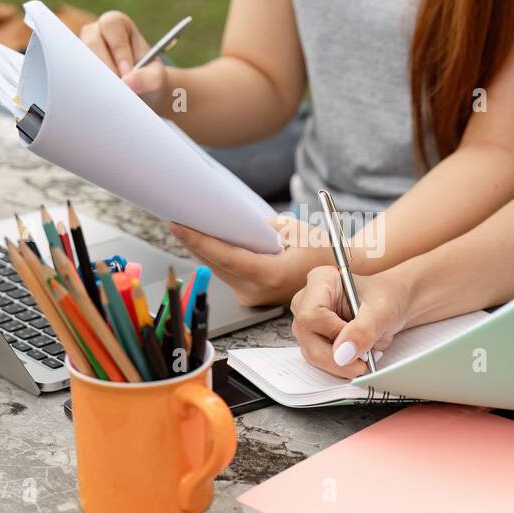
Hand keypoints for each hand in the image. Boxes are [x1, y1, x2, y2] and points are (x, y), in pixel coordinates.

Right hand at [79, 10, 169, 112]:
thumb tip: (128, 82)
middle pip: (92, 41)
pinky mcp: (76, 66)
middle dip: (105, 66)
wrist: (139, 92)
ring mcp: (83, 49)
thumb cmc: (147, 77)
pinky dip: (88, 86)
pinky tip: (100, 96)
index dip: (119, 49)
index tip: (127, 73)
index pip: (111, 26)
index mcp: (117, 24)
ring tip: (111, 93)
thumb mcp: (155, 78)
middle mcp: (95, 32)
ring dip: (96, 78)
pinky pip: (76, 74)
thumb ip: (147, 79)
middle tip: (118, 87)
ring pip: (81, 59)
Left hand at [168, 216, 331, 307]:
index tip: (178, 224)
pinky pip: (226, 273)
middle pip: (216, 263)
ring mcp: (252, 297)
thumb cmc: (322, 250)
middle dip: (194, 240)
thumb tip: (230, 224)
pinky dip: (215, 256)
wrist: (339, 275)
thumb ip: (259, 228)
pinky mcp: (251, 296)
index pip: (225, 256)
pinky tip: (201, 240)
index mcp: (269, 275)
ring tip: (183, 224)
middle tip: (174, 216)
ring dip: (201, 248)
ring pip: (218, 269)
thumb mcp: (294, 229)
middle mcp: (256, 291)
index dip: (198, 240)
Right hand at [289, 265, 411, 377]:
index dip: (334, 333)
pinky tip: (358, 357)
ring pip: (312, 353)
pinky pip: (319, 360)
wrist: (392, 305)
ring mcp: (306, 322)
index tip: (358, 343)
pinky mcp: (312, 339)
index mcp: (320, 281)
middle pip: (308, 338)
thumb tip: (342, 355)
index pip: (311, 315)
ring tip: (366, 356)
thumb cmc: (387, 298)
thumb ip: (363, 330)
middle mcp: (306, 301)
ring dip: (341, 364)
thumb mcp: (382, 311)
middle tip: (364, 362)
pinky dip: (340, 365)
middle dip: (337, 357)